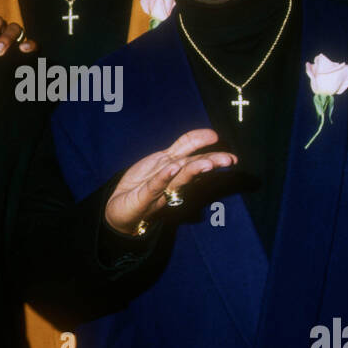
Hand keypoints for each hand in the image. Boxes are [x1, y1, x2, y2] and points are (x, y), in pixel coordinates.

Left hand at [104, 129, 236, 234]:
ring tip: (207, 163)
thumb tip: (205, 136)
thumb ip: (181, 150)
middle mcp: (170, 180)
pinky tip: (173, 168)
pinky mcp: (143, 199)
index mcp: (173, 168)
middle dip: (211, 162)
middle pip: (192, 168)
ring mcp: (159, 191)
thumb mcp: (161, 161)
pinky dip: (164, 177)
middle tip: (230, 160)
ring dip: (193, 170)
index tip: (216, 136)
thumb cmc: (141, 185)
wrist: (118, 210)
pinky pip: (155, 187)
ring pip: (179, 179)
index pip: (189, 151)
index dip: (200, 141)